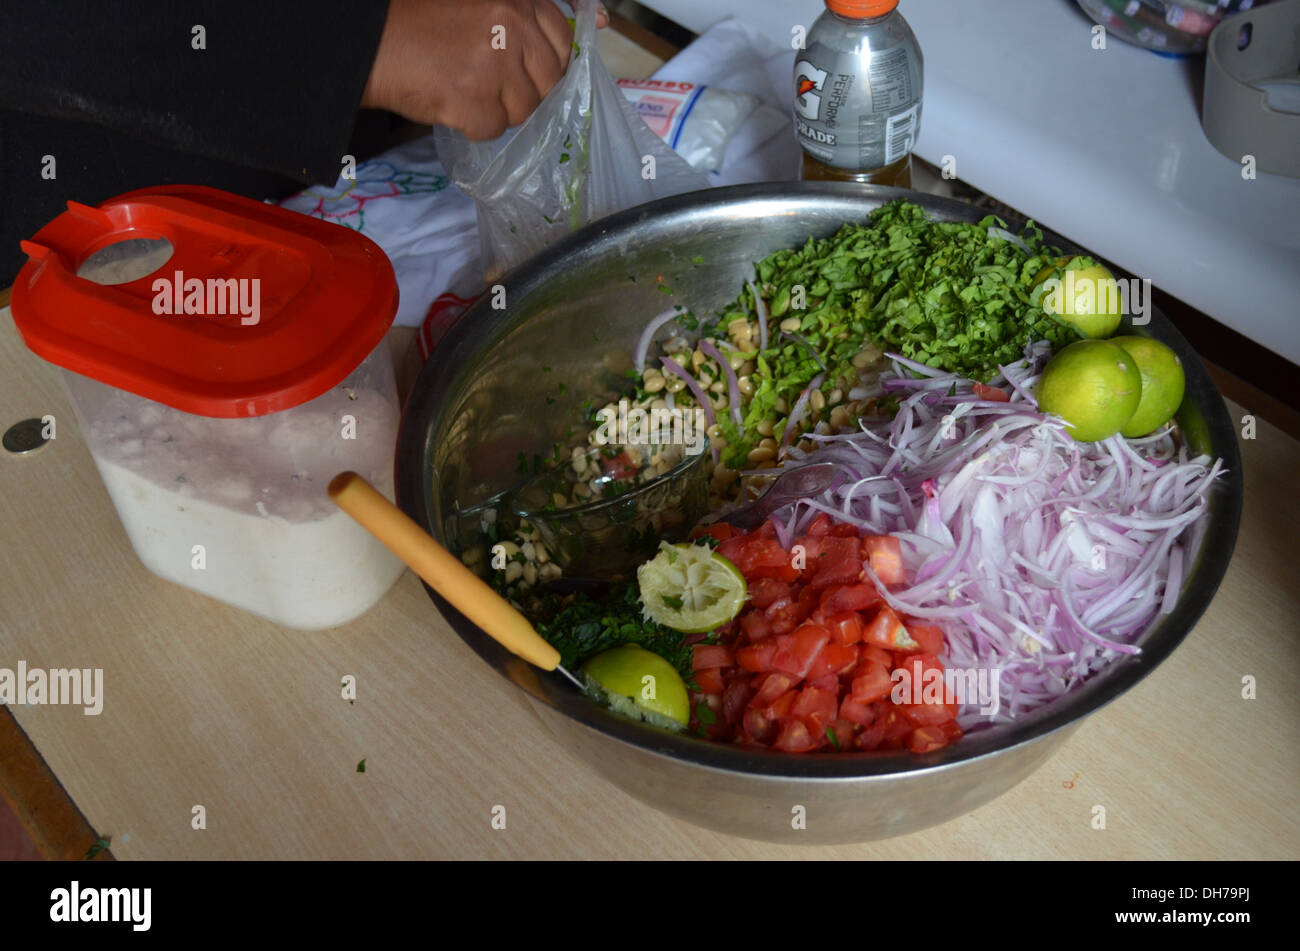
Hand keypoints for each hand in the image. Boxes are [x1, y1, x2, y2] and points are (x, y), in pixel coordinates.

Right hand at [361, 0, 608, 140]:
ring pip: (524, 110)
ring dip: (496, 108)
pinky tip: (449, 100)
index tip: (530, 70)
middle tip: (484, 78)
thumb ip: (531, 13)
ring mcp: (494, 64)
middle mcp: (510, 26)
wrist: (369, 42)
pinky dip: (472, 124)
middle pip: (547, 82)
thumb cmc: (420, 19)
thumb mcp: (480, 1)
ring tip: (462, 84)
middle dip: (522, 89)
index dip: (550, 63)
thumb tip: (600, 21)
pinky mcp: (475, 100)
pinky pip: (493, 129)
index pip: (563, 40)